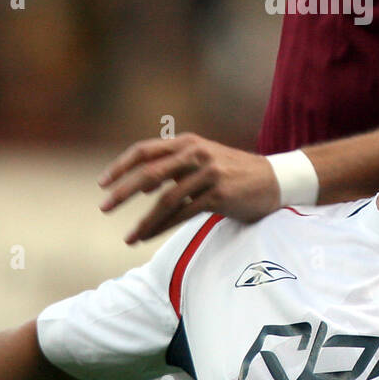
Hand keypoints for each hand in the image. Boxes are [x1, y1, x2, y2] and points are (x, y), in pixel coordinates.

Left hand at [99, 134, 280, 243]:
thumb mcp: (203, 159)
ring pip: (166, 199)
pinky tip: (149, 237)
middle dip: (123, 192)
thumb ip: (175, 165)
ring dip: (144, 221)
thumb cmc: (233, 173)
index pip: (145, 150)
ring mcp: (208, 173)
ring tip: (129, 237)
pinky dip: (162, 227)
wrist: (275, 180)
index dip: (121, 166)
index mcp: (187, 142)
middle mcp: (196, 153)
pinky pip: (183, 213)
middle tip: (103, 208)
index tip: (103, 183)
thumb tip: (141, 182)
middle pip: (150, 173)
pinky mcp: (219, 194)